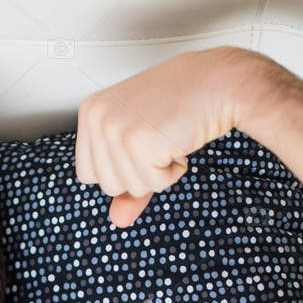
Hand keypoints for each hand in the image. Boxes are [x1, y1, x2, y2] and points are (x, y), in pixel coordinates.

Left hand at [74, 46, 256, 226]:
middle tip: (157, 139)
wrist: (216, 82)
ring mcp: (115, 131)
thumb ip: (126, 180)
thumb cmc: (180, 104)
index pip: (87, 174)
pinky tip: (177, 142)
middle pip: (108, 186)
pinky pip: (154, 185)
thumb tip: (117, 219)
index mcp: (90, 112)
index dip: (119, 170)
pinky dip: (173, 171)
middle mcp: (97, 119)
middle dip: (139, 172)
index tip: (140, 145)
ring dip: (157, 172)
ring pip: (130, 189)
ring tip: (167, 139)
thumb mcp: (141, 141)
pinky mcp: (138, 144)